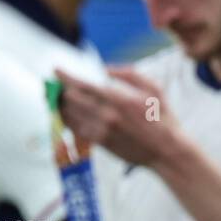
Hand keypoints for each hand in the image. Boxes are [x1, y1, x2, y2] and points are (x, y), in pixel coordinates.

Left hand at [55, 64, 183, 170]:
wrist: (166, 151)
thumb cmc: (162, 118)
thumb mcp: (153, 88)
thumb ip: (128, 74)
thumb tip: (105, 69)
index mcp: (119, 99)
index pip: (84, 86)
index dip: (66, 77)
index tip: (56, 70)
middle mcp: (108, 115)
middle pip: (72, 100)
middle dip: (60, 90)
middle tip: (54, 85)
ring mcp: (102, 131)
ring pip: (71, 116)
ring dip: (61, 105)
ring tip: (55, 97)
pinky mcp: (101, 143)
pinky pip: (77, 130)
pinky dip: (68, 120)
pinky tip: (65, 114)